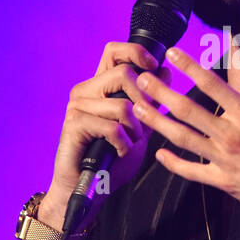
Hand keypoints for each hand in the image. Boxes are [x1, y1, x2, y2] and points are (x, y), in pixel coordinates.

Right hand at [46, 42, 171, 222]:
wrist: (89, 187)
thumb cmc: (113, 159)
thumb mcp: (139, 127)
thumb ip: (151, 102)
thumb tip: (165, 70)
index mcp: (100, 86)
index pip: (114, 51)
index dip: (136, 52)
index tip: (154, 66)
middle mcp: (86, 90)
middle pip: (123, 74)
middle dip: (143, 102)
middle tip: (142, 127)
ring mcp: (77, 105)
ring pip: (122, 105)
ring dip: (134, 130)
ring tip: (128, 144)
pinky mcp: (74, 123)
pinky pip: (112, 126)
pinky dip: (123, 143)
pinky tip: (119, 152)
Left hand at [134, 39, 239, 226]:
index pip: (212, 83)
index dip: (189, 65)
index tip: (172, 52)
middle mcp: (231, 135)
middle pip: (186, 109)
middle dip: (161, 92)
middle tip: (141, 79)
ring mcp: (224, 160)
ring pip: (182, 138)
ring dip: (157, 122)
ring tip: (138, 109)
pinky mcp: (224, 181)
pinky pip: (192, 171)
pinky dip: (174, 163)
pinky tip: (160, 154)